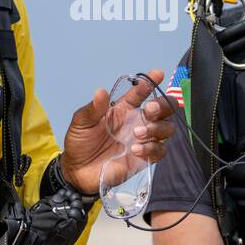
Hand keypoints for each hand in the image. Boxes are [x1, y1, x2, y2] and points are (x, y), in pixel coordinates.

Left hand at [60, 69, 174, 194]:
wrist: (77, 171)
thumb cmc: (80, 143)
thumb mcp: (81, 123)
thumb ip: (93, 109)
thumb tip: (101, 91)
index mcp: (123, 109)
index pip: (142, 92)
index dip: (151, 81)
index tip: (158, 74)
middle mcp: (137, 121)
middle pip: (164, 108)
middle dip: (162, 105)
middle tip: (149, 110)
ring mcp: (143, 140)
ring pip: (167, 129)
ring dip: (157, 128)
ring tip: (138, 133)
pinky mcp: (144, 158)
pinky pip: (160, 151)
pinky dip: (152, 148)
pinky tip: (135, 150)